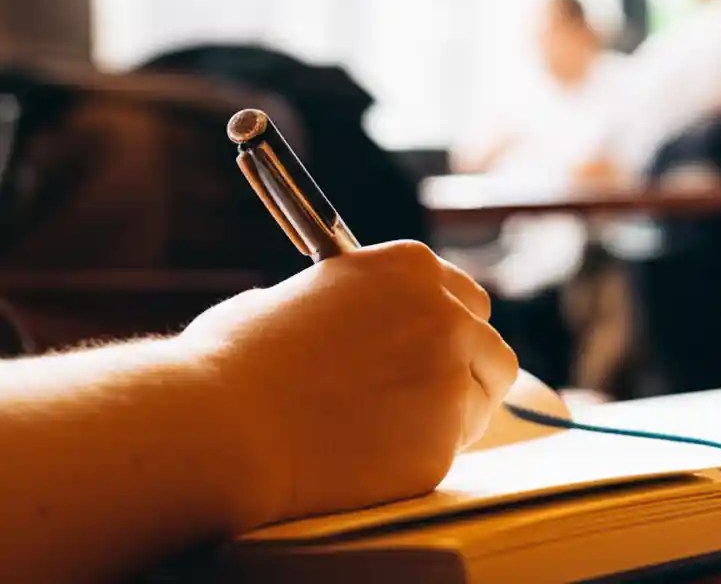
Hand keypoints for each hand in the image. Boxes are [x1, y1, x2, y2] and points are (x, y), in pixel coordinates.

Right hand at [180, 241, 517, 528]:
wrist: (221, 427)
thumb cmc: (233, 362)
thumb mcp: (291, 297)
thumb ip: (342, 304)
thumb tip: (341, 319)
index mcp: (409, 269)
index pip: (467, 299)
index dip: (450, 328)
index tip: (435, 349)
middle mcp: (444, 317)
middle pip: (491, 349)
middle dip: (467, 373)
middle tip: (429, 397)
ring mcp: (450, 381)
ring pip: (482, 402)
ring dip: (451, 416)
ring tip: (390, 430)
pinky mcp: (443, 444)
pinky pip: (449, 451)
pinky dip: (419, 457)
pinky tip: (370, 458)